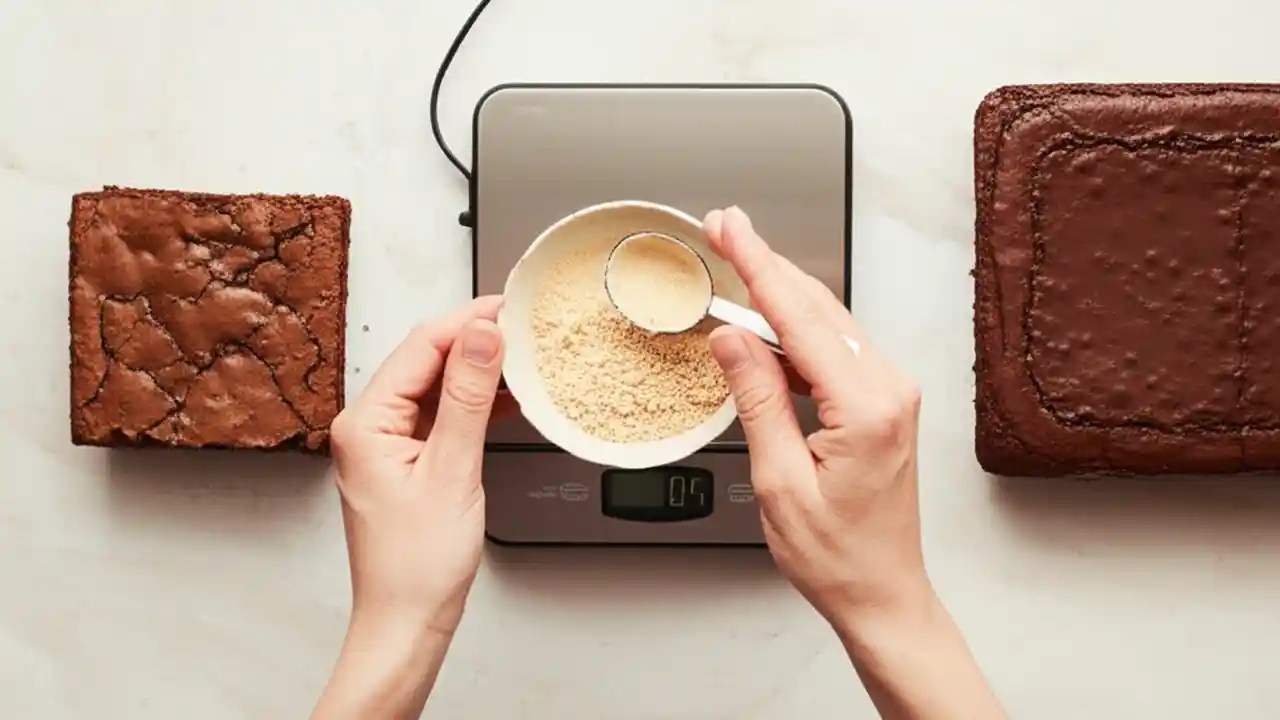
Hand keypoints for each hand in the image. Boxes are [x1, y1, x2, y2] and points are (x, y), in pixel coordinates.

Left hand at [313, 297, 508, 719]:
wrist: (406, 622)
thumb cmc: (417, 566)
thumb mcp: (452, 471)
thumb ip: (468, 397)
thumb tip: (481, 337)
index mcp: (365, 423)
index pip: (421, 347)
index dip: (467, 320)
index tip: (508, 306)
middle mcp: (368, 428)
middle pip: (427, 361)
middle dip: (475, 341)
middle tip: (523, 327)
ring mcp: (386, 445)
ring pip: (437, 387)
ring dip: (478, 372)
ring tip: (522, 360)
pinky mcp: (406, 462)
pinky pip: (441, 416)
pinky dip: (474, 405)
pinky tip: (505, 400)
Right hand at [703, 208, 1003, 718]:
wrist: (882, 592)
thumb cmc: (837, 555)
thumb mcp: (779, 480)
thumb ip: (758, 399)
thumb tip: (732, 340)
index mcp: (867, 407)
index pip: (800, 318)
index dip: (756, 268)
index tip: (728, 231)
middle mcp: (890, 389)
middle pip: (819, 307)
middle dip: (766, 264)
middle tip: (724, 228)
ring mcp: (892, 393)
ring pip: (829, 322)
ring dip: (780, 291)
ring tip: (736, 261)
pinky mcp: (885, 402)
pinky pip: (836, 349)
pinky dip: (797, 328)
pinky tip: (766, 322)